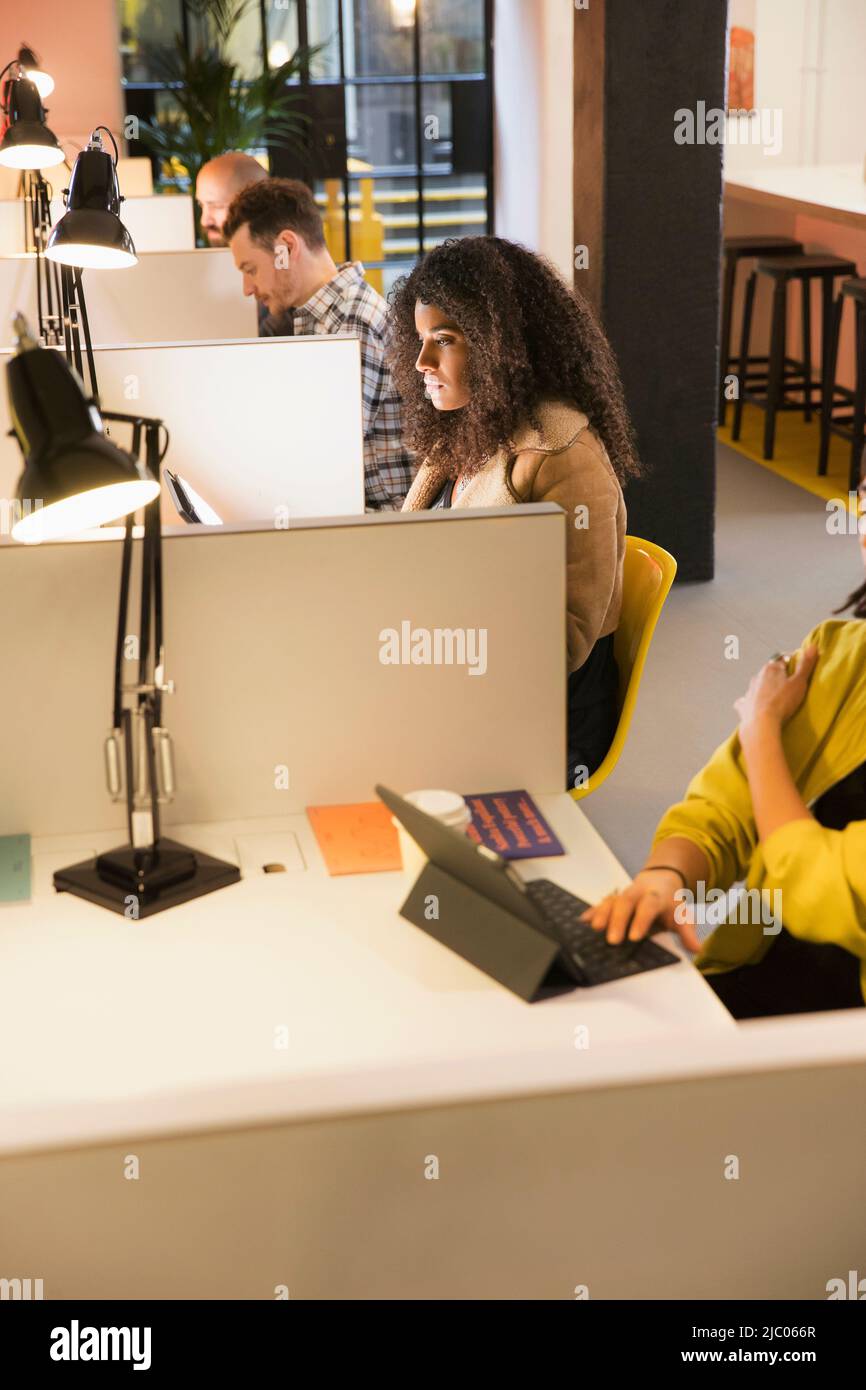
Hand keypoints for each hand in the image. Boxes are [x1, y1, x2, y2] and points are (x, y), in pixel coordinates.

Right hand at [580, 869, 700, 952]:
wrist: (661, 879)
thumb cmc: (670, 903)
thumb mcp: (682, 915)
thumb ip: (687, 933)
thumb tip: (696, 949)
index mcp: (656, 897)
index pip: (649, 906)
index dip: (641, 920)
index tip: (634, 938)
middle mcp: (637, 893)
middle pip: (626, 902)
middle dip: (617, 920)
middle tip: (612, 940)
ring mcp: (623, 894)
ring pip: (611, 901)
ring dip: (602, 914)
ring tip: (594, 929)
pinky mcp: (613, 898)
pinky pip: (601, 903)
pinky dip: (592, 912)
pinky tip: (583, 921)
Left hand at [734, 643, 818, 737]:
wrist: (761, 723)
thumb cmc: (782, 702)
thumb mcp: (799, 682)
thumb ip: (806, 665)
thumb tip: (812, 646)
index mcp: (771, 668)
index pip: (783, 659)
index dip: (791, 663)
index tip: (798, 670)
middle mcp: (757, 677)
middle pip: (769, 672)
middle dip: (778, 676)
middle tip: (789, 686)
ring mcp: (749, 691)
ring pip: (758, 686)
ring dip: (766, 689)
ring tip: (776, 698)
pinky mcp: (744, 706)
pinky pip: (746, 702)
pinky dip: (751, 703)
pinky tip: (757, 708)